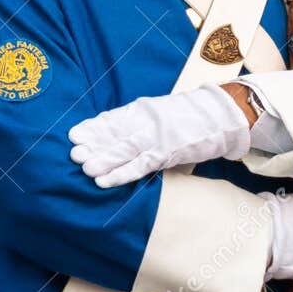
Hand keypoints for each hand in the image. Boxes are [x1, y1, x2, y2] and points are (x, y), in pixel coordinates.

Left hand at [69, 85, 249, 188]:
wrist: (218, 115)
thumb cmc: (186, 116)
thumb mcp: (158, 111)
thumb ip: (136, 120)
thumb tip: (111, 131)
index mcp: (142, 110)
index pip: (112, 119)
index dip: (93, 129)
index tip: (74, 134)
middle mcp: (146, 123)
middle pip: (114, 135)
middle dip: (93, 145)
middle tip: (73, 153)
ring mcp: (156, 138)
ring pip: (123, 151)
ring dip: (102, 161)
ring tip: (84, 167)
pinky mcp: (166, 154)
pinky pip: (139, 166)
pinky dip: (120, 174)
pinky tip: (104, 181)